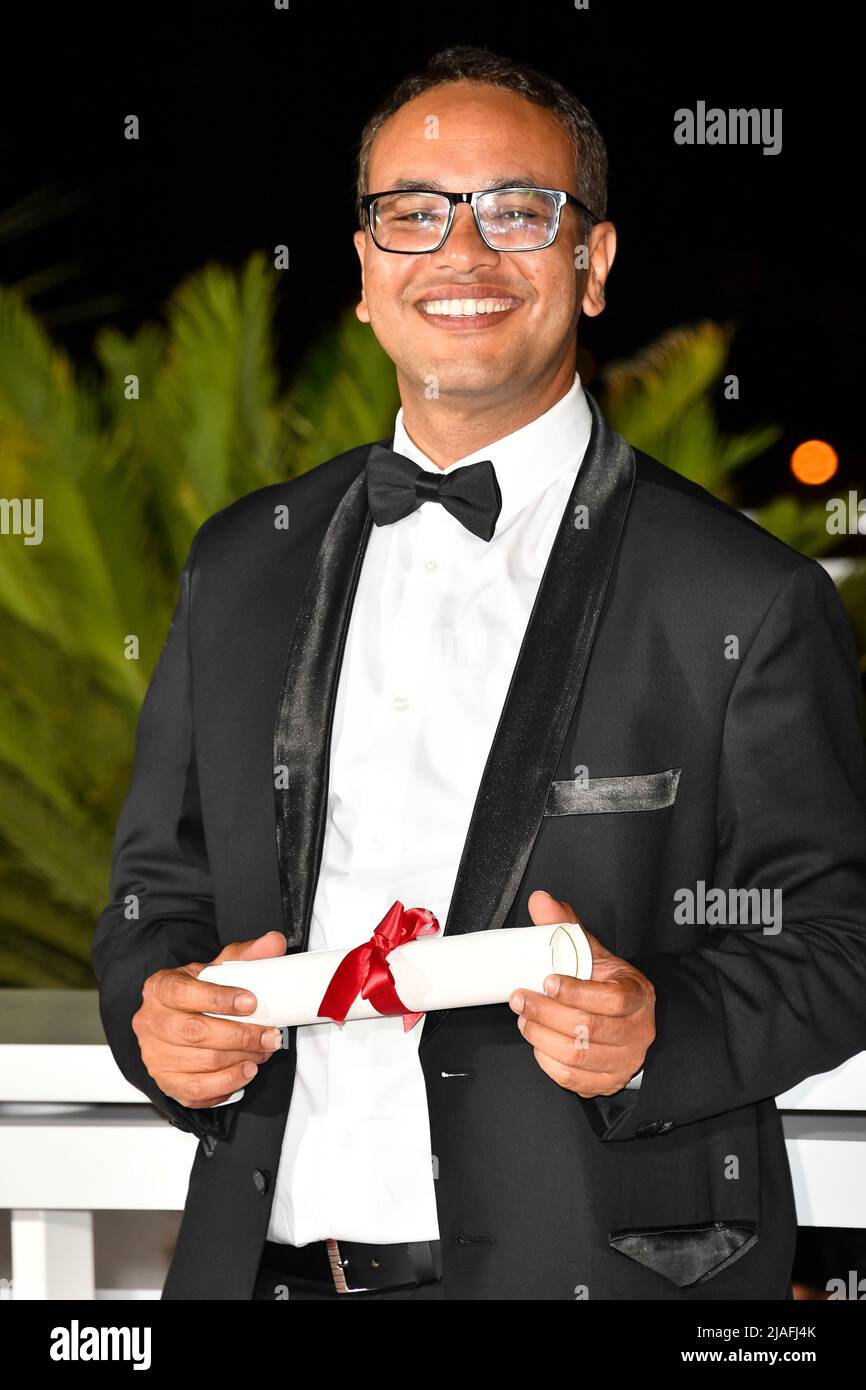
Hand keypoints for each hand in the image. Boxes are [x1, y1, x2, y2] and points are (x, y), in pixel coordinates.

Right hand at [133, 931, 287, 1107]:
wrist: (174, 1018)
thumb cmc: (195, 994)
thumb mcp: (216, 969)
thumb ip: (245, 956)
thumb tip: (274, 943)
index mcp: (160, 988)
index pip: (185, 993)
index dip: (219, 999)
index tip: (251, 1002)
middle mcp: (151, 1022)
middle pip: (196, 1033)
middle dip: (241, 1036)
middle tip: (269, 1036)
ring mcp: (155, 1055)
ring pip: (201, 1064)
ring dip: (240, 1060)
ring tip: (263, 1052)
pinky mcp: (166, 1081)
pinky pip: (197, 1091)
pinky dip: (227, 1084)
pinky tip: (245, 1072)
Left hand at [509, 891, 655, 1096]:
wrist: (630, 1023)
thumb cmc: (610, 986)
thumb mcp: (596, 954)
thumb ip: (567, 928)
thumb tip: (540, 901)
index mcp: (637, 995)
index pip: (612, 1000)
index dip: (576, 992)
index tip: (548, 981)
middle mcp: (636, 1031)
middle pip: (587, 1029)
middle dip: (545, 1013)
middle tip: (521, 999)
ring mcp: (623, 1060)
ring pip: (577, 1056)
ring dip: (541, 1036)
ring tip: (525, 1018)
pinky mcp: (606, 1082)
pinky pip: (571, 1079)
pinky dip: (547, 1061)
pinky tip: (537, 1042)